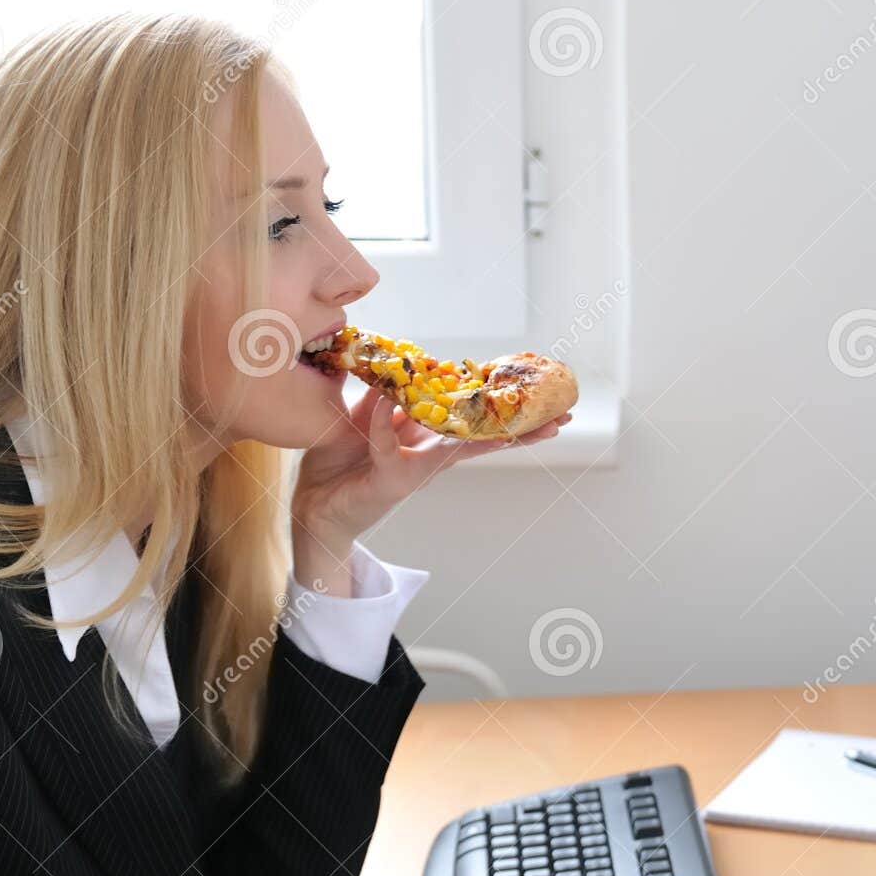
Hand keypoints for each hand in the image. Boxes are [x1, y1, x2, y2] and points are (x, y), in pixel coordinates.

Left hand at [290, 387, 569, 595]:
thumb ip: (379, 397)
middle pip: (484, 438)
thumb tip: (397, 368)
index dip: (499, 404)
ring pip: (461, 449)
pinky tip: (388, 405)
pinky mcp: (391, 481)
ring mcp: (416, 470)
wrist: (313, 507)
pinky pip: (389, 446)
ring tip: (530, 428)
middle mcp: (430, 456)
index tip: (533, 389)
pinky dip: (383, 424)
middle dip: (523, 428)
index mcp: (426, 437)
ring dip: (496, 436)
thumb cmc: (337, 464)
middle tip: (561, 417)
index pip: (470, 418)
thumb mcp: (358, 419)